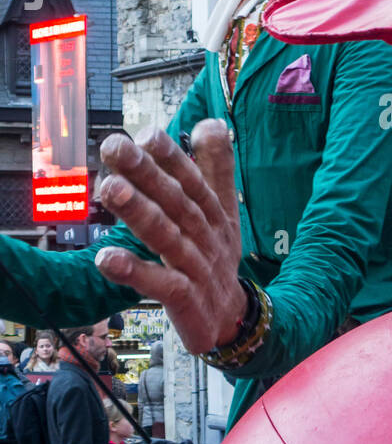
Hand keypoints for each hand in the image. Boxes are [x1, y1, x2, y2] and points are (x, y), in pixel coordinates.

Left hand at [94, 121, 246, 353]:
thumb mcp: (224, 213)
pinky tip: (106, 257)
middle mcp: (206, 237)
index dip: (172, 157)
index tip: (147, 133)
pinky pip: (159, 284)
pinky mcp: (186, 299)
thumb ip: (216, 169)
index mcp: (213, 214)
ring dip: (138, 212)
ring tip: (108, 189)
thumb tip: (210, 123)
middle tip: (115, 147)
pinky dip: (134, 271)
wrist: (232, 321)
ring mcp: (196, 268)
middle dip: (146, 173)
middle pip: (176, 202)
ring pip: (166, 237)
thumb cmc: (217, 259)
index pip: (192, 180)